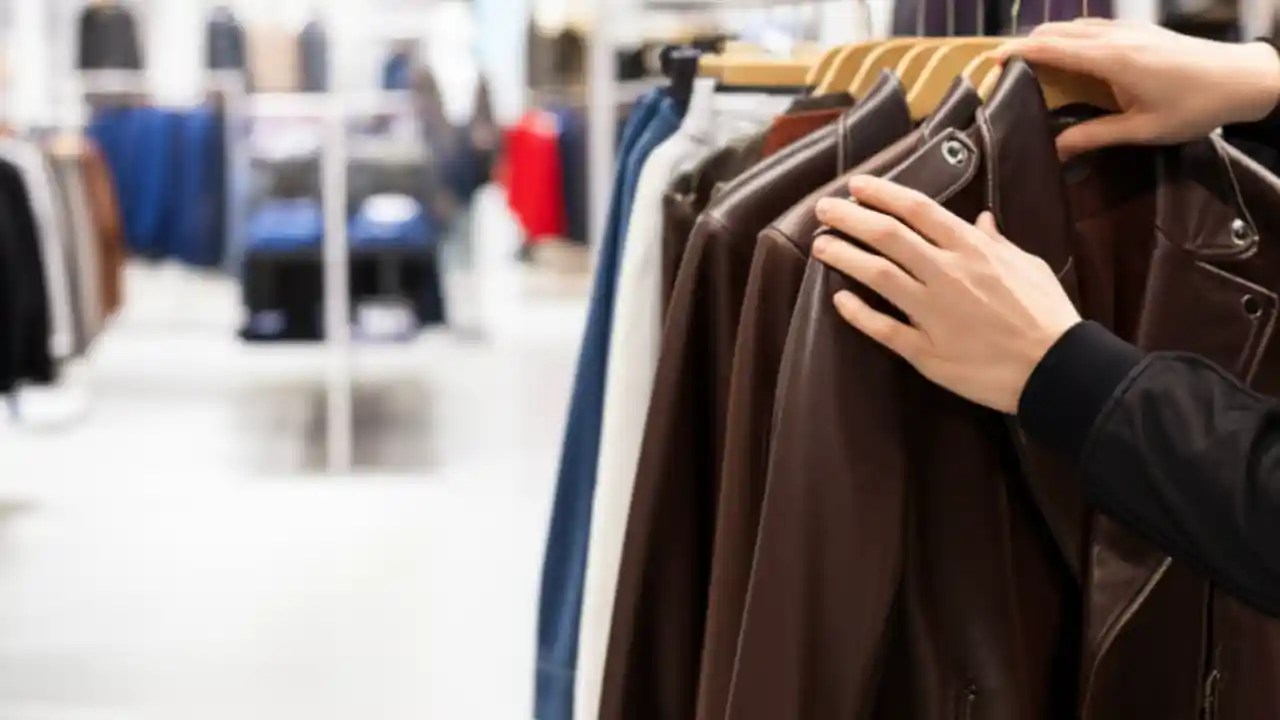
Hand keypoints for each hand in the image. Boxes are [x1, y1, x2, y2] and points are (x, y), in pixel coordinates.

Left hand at [812, 176, 1081, 413]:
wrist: (1058, 368)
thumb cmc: (1047, 314)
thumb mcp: (1029, 265)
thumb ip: (997, 242)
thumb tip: (981, 219)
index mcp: (973, 249)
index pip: (917, 209)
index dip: (882, 193)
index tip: (856, 186)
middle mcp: (947, 274)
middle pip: (888, 235)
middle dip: (850, 217)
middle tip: (824, 208)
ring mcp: (933, 312)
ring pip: (878, 275)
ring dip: (844, 256)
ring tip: (820, 244)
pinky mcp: (926, 351)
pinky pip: (883, 329)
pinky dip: (857, 313)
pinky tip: (838, 300)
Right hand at [998, 20, 1279, 157]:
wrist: (1242, 78)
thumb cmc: (1195, 107)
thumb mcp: (1142, 130)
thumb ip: (1095, 136)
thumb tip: (1057, 150)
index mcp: (1112, 60)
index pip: (1053, 49)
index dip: (1019, 52)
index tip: (994, 61)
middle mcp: (1117, 38)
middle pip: (1059, 31)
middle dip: (1029, 44)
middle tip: (1008, 67)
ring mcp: (1130, 31)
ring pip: (1077, 26)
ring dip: (1050, 38)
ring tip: (1033, 59)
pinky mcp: (1141, 32)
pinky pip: (1095, 27)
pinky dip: (1072, 36)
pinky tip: (1072, 52)